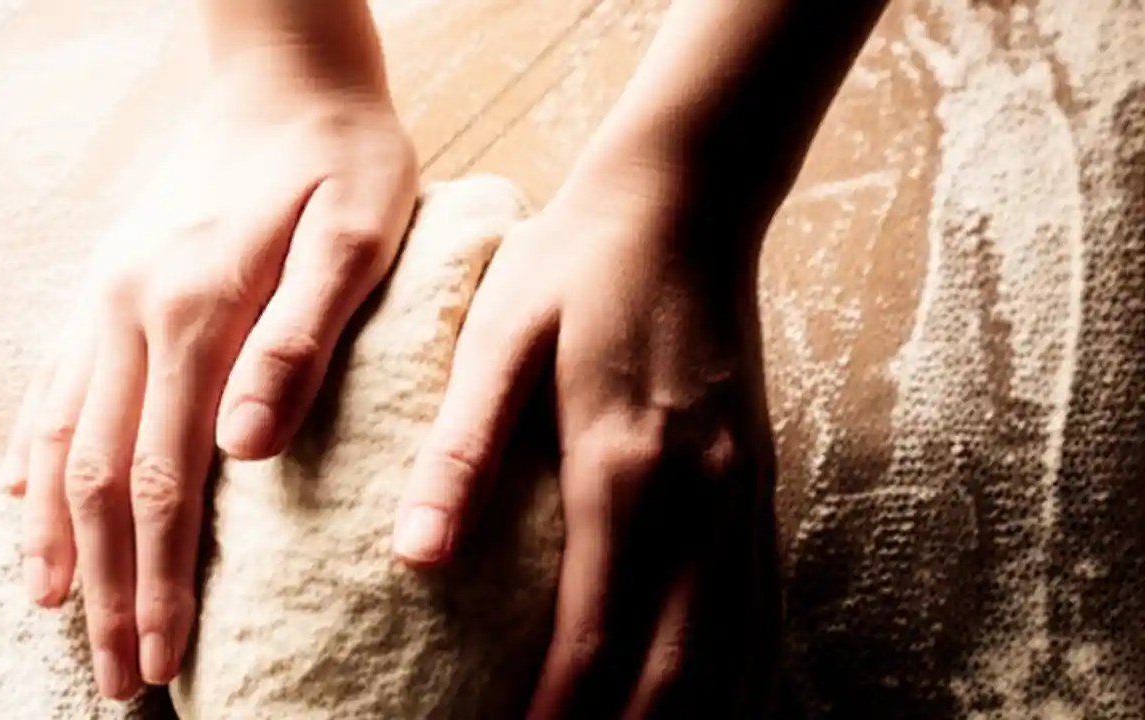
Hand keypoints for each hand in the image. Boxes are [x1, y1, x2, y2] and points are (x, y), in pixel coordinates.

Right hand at [1, 69, 416, 697]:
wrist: (286, 76)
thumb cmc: (341, 158)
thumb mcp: (357, 236)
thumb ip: (302, 338)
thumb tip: (250, 450)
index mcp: (194, 306)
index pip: (167, 478)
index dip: (161, 577)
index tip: (165, 657)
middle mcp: (127, 309)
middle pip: (103, 477)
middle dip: (108, 585)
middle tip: (118, 676)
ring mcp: (102, 296)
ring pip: (60, 438)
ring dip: (57, 535)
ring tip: (57, 613)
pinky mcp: (101, 285)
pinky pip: (48, 384)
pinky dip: (33, 455)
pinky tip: (23, 503)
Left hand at [391, 161, 779, 717]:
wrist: (685, 198)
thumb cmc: (579, 262)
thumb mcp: (500, 337)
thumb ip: (462, 448)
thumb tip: (417, 554)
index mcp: (625, 464)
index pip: (597, 629)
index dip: (560, 711)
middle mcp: (701, 495)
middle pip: (677, 664)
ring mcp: (743, 490)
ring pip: (732, 647)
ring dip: (688, 715)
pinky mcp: (760, 476)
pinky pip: (758, 602)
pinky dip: (737, 669)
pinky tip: (714, 697)